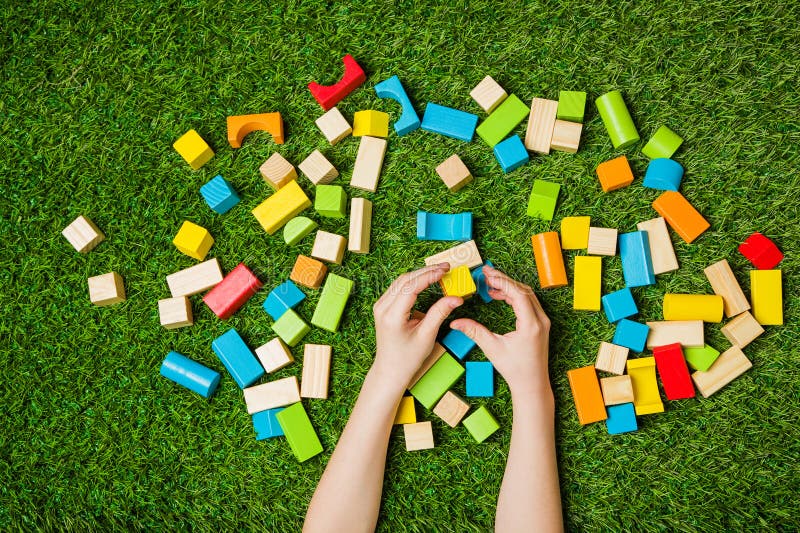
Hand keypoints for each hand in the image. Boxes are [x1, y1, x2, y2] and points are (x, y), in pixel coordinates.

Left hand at [372, 264, 463, 388]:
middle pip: (405, 280)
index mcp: (392, 316)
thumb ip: (440, 313)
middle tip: (446, 267)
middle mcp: (382, 308)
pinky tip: (426, 280)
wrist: (390, 370)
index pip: (411, 287)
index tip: (445, 270)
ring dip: (420, 274)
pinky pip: (398, 288)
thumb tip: (456, 297)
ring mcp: (380, 306)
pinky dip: (413, 281)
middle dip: (426, 271)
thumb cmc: (408, 358)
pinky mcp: (383, 306)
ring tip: (439, 271)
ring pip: (401, 281)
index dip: (429, 275)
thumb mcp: (427, 336)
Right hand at [450, 265, 551, 395]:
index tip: (487, 274)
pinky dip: (514, 296)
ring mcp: (542, 321)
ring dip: (509, 287)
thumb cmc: (515, 369)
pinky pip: (528, 302)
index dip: (502, 281)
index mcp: (531, 324)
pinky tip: (499, 296)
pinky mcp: (540, 324)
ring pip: (526, 295)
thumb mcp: (492, 349)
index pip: (518, 293)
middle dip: (504, 280)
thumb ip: (474, 332)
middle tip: (486, 273)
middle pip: (523, 290)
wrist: (532, 385)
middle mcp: (540, 320)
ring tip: (490, 284)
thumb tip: (454, 322)